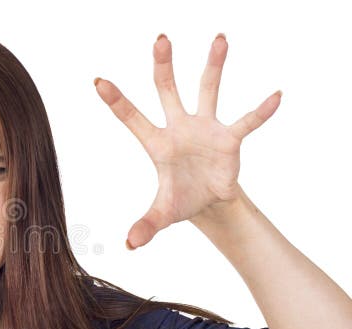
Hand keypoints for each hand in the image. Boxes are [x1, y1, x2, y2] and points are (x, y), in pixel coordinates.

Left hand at [94, 33, 280, 249]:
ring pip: (208, 90)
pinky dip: (260, 112)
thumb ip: (146, 225)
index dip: (116, 101)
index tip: (98, 81)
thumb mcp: (163, 214)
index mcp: (157, 143)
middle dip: (163, 66)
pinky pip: (245, 122)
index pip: (131, 118)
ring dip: (213, 66)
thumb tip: (129, 245)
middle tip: (160, 39)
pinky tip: (274, 96)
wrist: (208, 202)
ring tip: (218, 39)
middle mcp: (179, 127)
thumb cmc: (181, 201)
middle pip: (167, 90)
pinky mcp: (229, 139)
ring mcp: (205, 129)